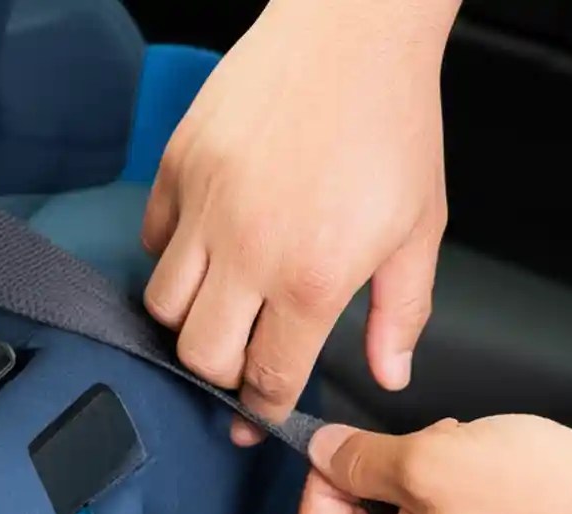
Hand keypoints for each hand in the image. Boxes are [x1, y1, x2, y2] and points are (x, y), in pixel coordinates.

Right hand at [141, 0, 458, 444]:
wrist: (354, 31)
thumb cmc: (393, 123)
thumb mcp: (420, 229)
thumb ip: (401, 314)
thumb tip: (390, 375)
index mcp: (313, 276)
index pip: (268, 374)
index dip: (261, 408)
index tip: (255, 418)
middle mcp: (248, 250)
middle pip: (200, 353)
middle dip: (221, 372)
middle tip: (241, 360)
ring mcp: (205, 205)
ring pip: (161, 303)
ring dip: (190, 320)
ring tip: (222, 305)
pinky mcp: (178, 164)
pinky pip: (152, 238)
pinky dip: (172, 256)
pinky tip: (206, 247)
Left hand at [293, 417, 571, 513]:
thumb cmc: (542, 495)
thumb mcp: (424, 459)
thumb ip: (355, 458)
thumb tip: (322, 452)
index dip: (322, 487)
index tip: (339, 451)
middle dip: (377, 481)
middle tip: (409, 445)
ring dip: (415, 481)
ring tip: (454, 450)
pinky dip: (446, 497)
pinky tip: (476, 468)